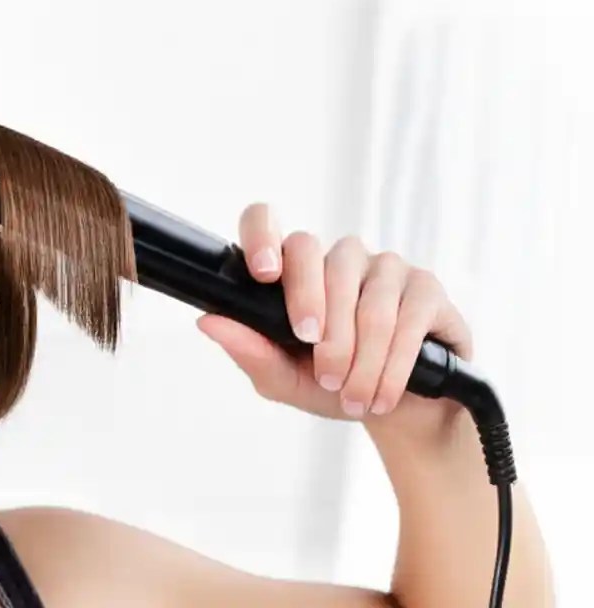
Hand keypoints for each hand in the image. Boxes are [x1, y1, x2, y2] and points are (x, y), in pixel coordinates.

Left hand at [195, 203, 474, 424]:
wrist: (398, 412)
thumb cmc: (333, 386)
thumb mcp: (284, 379)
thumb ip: (250, 351)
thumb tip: (207, 321)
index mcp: (294, 271)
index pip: (265, 221)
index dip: (262, 236)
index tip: (264, 274)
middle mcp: (336, 258)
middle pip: (316, 258)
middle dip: (321, 325)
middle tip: (324, 372)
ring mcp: (383, 266)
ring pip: (366, 302)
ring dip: (360, 361)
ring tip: (353, 397)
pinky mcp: (425, 286)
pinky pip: (407, 317)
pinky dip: (393, 365)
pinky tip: (383, 394)